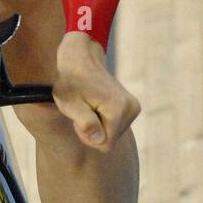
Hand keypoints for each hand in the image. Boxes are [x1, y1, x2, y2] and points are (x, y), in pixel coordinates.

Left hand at [52, 31, 139, 150]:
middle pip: (109, 140)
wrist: (81, 58)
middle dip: (92, 129)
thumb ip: (84, 123)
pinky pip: (115, 127)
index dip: (86, 135)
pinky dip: (102, 119)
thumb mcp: (69, 103)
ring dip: (96, 124)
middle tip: (83, 107)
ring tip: (89, 104)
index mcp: (118, 109)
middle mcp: (131, 108)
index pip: (103, 144)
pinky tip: (96, 104)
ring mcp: (134, 107)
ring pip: (112, 134)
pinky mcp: (132, 107)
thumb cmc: (70, 81)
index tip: (79, 114)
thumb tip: (99, 140)